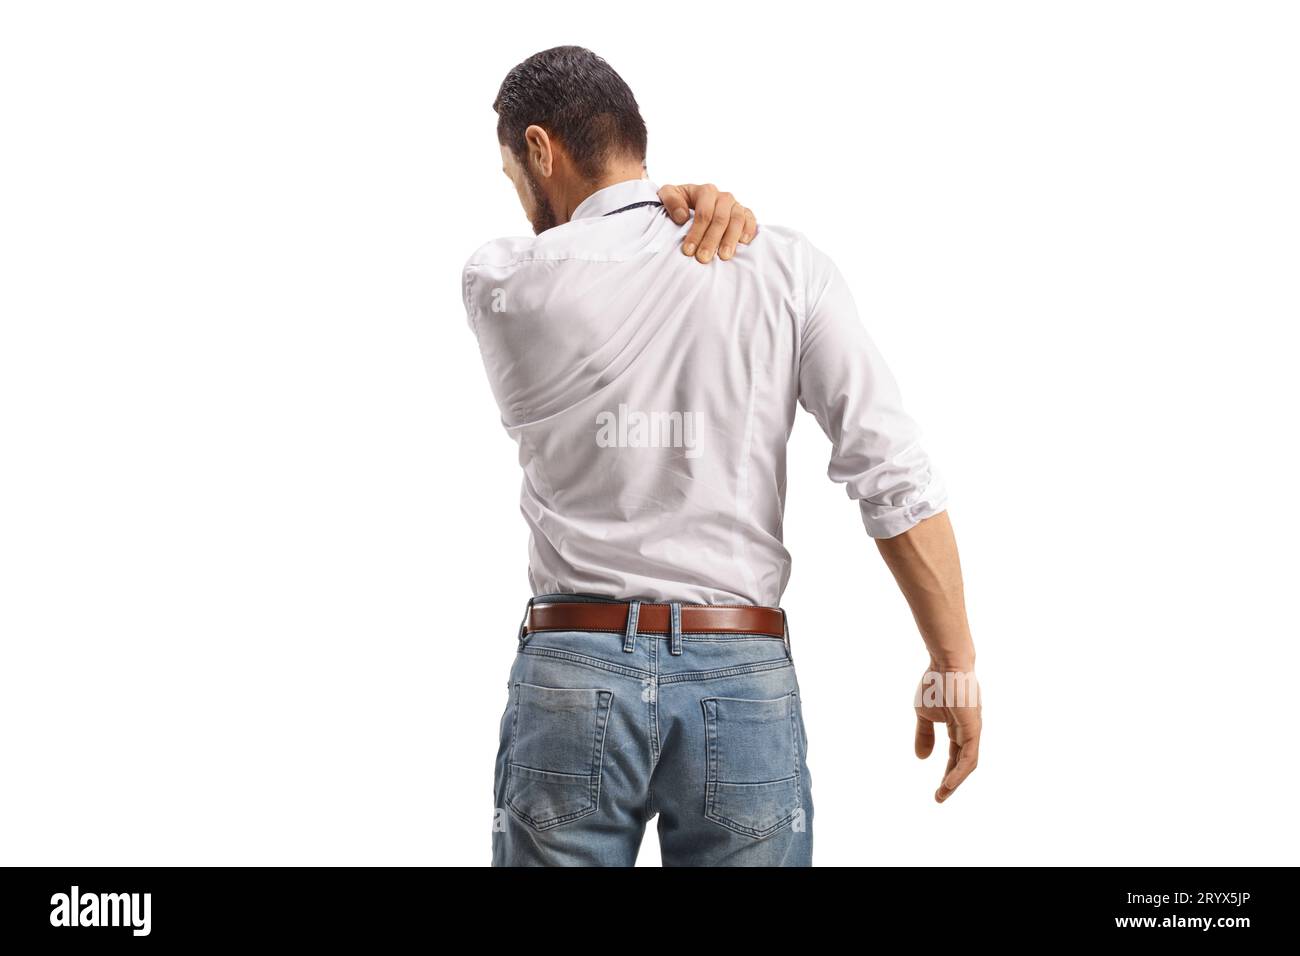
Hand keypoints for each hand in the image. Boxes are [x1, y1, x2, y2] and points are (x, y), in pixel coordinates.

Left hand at [656, 183, 757, 262]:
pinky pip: (750, 219)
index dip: (696, 232)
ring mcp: (735, 205)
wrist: (690, 203)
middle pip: (720, 219)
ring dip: (730, 239)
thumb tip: (682, 216)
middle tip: (703, 258)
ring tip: (723, 256)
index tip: (688, 250)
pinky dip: (749, 229)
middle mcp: (723, 197)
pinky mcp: (745, 214)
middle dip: (711, 240)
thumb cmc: (679, 203)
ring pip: (737, 220)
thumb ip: (671, 200)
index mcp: (705, 192)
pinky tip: (744, 242)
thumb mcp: (668, 195)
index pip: (704, 213)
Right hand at [914, 666, 981, 802]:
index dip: (947, 773)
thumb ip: (924, 735)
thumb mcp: (924, 714)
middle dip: (951, 782)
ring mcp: (973, 730)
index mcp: (958, 727)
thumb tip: (921, 758)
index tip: (938, 789)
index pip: (955, 756)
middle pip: (963, 763)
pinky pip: (969, 756)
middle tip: (940, 797)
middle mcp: (969, 731)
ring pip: (968, 763)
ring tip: (942, 794)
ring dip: (955, 781)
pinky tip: (949, 782)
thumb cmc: (935, 683)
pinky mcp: (973, 728)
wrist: (946, 663)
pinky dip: (960, 772)